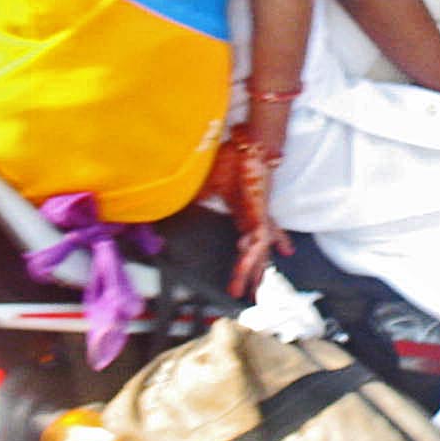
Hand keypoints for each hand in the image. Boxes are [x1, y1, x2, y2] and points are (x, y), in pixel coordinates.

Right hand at [199, 126, 290, 297]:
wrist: (247, 143)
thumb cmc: (230, 161)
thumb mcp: (207, 186)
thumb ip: (196, 200)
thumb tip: (179, 208)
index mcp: (242, 214)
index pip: (247, 242)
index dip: (246, 260)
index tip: (241, 278)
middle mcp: (253, 218)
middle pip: (257, 253)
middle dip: (255, 275)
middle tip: (251, 297)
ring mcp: (258, 216)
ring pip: (258, 251)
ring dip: (252, 271)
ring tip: (249, 292)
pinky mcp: (260, 211)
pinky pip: (259, 237)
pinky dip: (255, 252)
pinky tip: (252, 264)